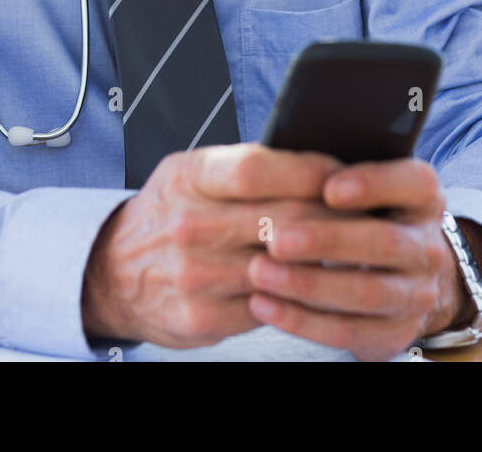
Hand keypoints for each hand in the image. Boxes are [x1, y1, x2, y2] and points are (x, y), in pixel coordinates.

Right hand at [81, 142, 346, 347]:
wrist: (111, 273)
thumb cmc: (171, 211)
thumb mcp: (192, 172)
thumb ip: (246, 166)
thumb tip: (321, 163)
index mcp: (189, 176)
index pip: (258, 169)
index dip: (310, 170)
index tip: (345, 173)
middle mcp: (190, 224)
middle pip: (284, 219)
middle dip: (336, 217)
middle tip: (370, 213)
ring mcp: (197, 275)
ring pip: (285, 266)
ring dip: (327, 259)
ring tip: (359, 249)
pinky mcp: (205, 317)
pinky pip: (271, 304)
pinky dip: (302, 294)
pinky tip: (322, 283)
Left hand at [246, 156, 470, 361]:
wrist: (397, 273)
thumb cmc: (361, 213)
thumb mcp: (361, 184)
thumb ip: (334, 172)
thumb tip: (285, 159)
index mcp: (424, 198)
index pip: (414, 184)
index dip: (374, 184)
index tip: (329, 187)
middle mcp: (428, 246)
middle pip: (385, 242)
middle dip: (327, 240)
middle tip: (276, 238)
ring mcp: (417, 294)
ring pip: (366, 292)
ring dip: (308, 284)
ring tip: (259, 272)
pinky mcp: (395, 334)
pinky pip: (349, 332)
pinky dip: (302, 320)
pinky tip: (264, 304)